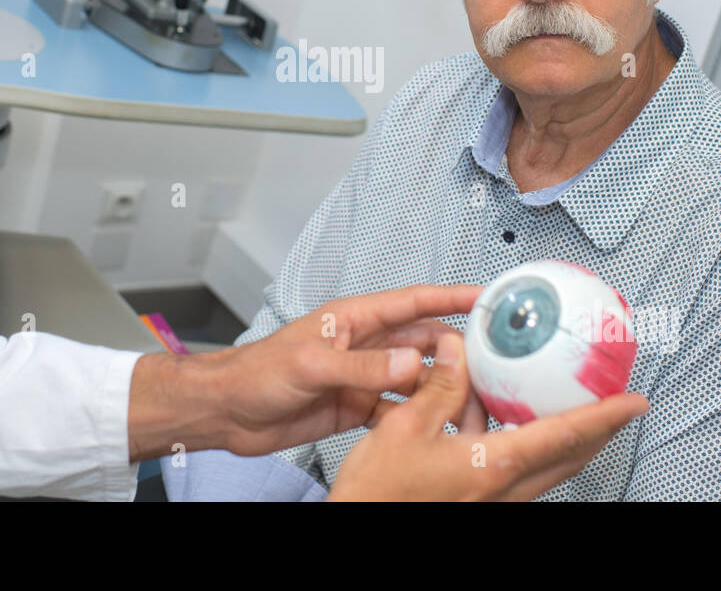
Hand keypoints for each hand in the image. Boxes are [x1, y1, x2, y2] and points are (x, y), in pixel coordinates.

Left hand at [127, 284, 481, 461]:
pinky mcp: (357, 406)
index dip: (452, 297)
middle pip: (424, 341)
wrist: (228, 411)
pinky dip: (419, 415)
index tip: (487, 296)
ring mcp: (363, 376)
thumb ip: (362, 367)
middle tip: (493, 361)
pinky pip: (399, 409)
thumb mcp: (311, 365)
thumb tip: (411, 366)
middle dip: (457, 348)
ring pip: (416, 377)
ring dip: (442, 386)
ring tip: (474, 397)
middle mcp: (364, 344)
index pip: (413, 302)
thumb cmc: (256, 373)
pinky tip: (437, 424)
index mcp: (354, 319)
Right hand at [327, 331, 648, 500]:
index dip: (604, 416)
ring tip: (556, 400)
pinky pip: (516, 471)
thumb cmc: (376, 495)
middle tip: (614, 401)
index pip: (564, 435)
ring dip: (561, 437)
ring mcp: (494, 502)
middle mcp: (504, 490)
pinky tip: (492, 419)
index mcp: (492, 466)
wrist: (358, 529)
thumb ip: (440, 387)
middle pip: (569, 457)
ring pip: (546, 466)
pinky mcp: (480, 504)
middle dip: (598, 429)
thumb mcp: (404, 427)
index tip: (634, 401)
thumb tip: (461, 351)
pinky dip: (522, 444)